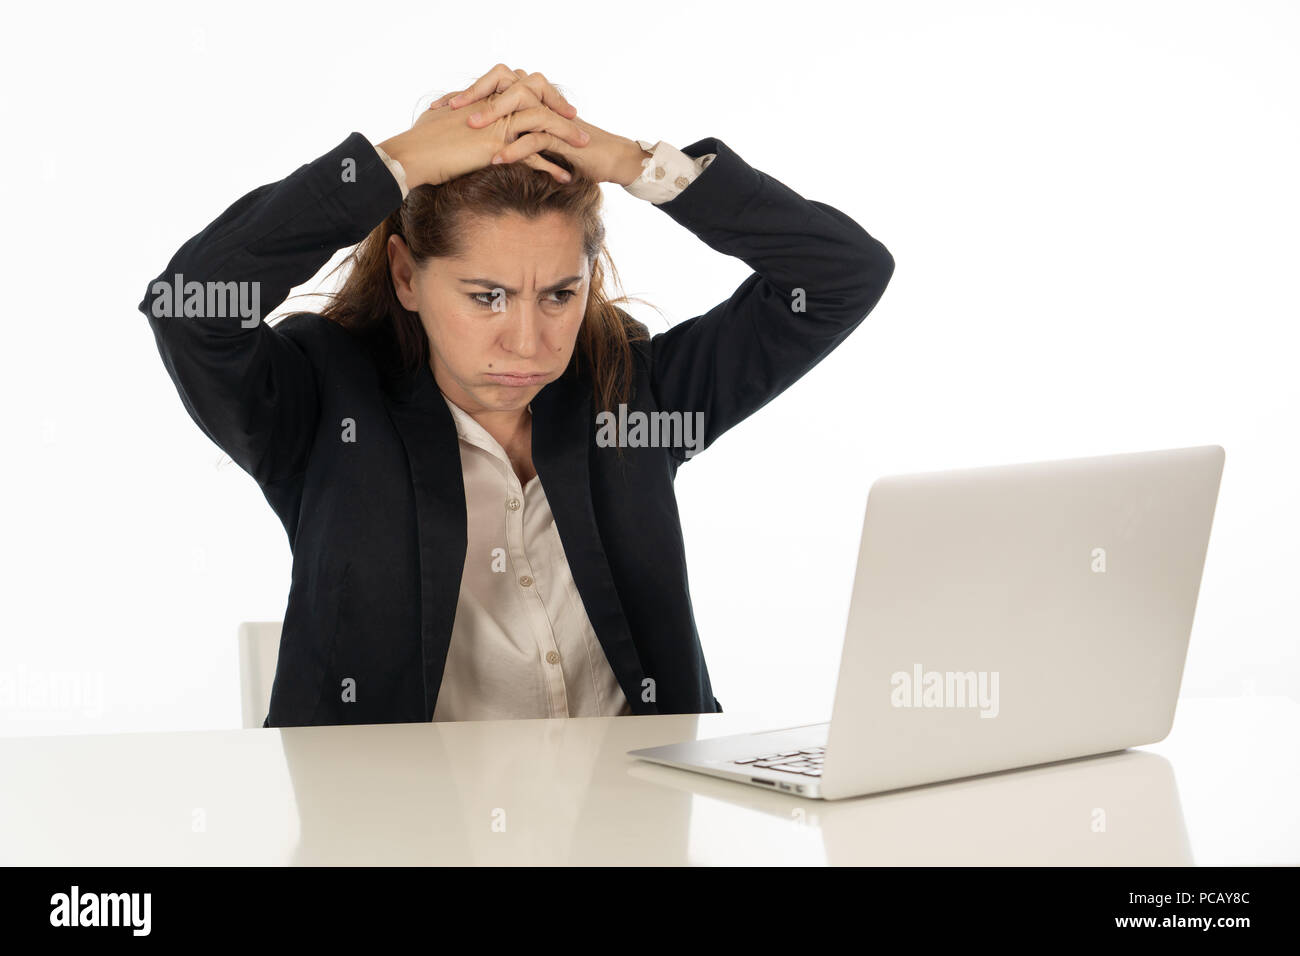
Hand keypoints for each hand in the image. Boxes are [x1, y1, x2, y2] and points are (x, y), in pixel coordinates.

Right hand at [377, 72, 587, 187]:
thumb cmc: (419, 140)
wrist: (411, 155)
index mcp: (484, 98)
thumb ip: (456, 112)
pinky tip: (565, 178)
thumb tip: (453, 114)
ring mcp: (497, 125)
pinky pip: (534, 155)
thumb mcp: (440, 119)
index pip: (521, 88)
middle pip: (538, 97)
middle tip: (577, 122)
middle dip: (561, 109)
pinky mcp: (497, 148)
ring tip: (584, 149)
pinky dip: (552, 167)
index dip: (540, 95)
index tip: (555, 107)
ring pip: (543, 122)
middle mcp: (494, 107)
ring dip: (566, 135)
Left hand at [444, 65, 649, 185]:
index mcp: (529, 98)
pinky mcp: (562, 136)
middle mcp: (539, 100)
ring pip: (520, 105)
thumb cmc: (566, 150)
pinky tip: (498, 160)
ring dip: (493, 115)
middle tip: (453, 110)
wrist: (604, 158)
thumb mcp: (529, 139)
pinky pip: (536, 137)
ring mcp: (551, 116)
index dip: (468, 91)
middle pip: (506, 82)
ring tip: (471, 129)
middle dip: (478, 94)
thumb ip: (506, 132)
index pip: (494, 82)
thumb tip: (470, 137)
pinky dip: (516, 148)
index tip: (440, 106)